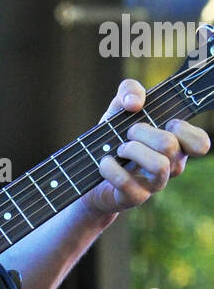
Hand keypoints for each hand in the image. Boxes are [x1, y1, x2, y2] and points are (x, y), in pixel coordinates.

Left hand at [82, 80, 209, 217]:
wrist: (87, 173)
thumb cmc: (111, 138)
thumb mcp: (118, 108)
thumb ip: (130, 90)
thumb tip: (135, 103)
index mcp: (175, 144)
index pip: (200, 143)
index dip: (184, 129)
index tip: (165, 123)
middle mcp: (169, 166)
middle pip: (170, 145)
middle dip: (143, 132)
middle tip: (128, 133)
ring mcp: (154, 184)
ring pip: (159, 166)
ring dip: (133, 150)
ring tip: (118, 149)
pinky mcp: (134, 198)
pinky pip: (128, 183)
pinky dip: (111, 168)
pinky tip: (104, 162)